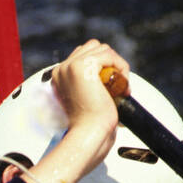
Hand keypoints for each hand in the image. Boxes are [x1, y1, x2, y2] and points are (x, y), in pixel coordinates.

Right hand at [51, 39, 129, 166]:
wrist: (88, 134)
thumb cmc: (89, 125)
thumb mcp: (88, 99)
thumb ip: (91, 85)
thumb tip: (109, 78)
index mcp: (60, 76)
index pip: (85, 55)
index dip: (103, 65)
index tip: (113, 86)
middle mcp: (62, 69)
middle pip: (94, 48)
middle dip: (110, 63)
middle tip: (120, 86)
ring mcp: (70, 66)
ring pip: (103, 49)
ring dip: (116, 64)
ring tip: (121, 86)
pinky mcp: (82, 66)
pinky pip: (109, 55)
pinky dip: (120, 66)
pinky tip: (122, 84)